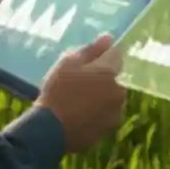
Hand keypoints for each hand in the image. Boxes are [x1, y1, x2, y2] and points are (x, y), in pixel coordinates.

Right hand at [35, 33, 127, 153]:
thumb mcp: (68, 63)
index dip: (103, 55)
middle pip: (115, 78)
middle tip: (79, 83)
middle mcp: (119, 91)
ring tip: (78, 102)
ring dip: (102, 96)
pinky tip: (80, 115)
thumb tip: (108, 38)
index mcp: (110, 72)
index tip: (89, 61)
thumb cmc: (57, 91)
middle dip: (102, 78)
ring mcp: (116, 112)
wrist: (50, 130)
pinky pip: (106, 114)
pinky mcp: (110, 129)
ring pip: (112, 97)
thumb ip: (91, 50)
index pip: (116, 55)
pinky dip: (98, 112)